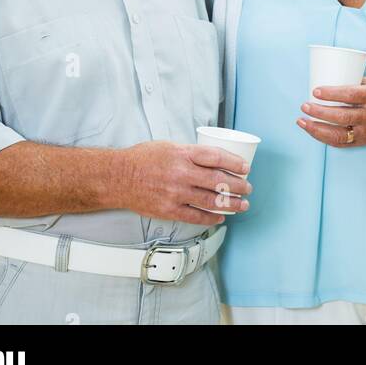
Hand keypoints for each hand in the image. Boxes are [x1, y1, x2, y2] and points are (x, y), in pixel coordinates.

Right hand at [117, 141, 252, 224]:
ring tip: (242, 204)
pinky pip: (196, 216)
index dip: (235, 163)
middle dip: (239, 186)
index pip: (217, 157)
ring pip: (212, 201)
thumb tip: (214, 159)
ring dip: (231, 204)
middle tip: (248, 188)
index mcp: (182, 154)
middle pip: (219, 181)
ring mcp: (176, 193)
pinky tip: (220, 217)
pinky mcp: (169, 210)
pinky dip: (211, 218)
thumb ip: (191, 153)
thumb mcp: (169, 146)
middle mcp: (181, 173)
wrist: (117, 177)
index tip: (245, 167)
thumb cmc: (142, 160)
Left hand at [298, 78, 365, 146]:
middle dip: (319, 112)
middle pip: (341, 116)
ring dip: (317, 129)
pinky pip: (341, 143)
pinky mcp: (364, 142)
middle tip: (305, 105)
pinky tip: (313, 131)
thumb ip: (356, 82)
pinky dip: (324, 138)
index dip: (331, 93)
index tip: (315, 90)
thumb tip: (331, 76)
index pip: (350, 95)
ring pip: (338, 134)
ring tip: (302, 121)